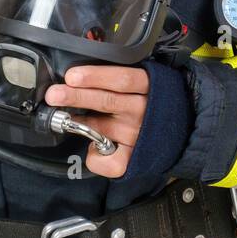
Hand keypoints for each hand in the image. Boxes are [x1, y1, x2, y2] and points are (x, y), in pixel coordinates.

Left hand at [45, 63, 148, 177]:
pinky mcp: (135, 157)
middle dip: (76, 97)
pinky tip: (92, 147)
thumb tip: (79, 76)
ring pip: (102, 129)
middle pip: (107, 101)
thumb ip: (120, 77)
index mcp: (149, 86)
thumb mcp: (145, 81)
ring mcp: (138, 134)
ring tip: (62, 117)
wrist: (182, 126)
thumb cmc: (153, 100)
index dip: (95, 77)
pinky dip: (95, 157)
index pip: (122, 79)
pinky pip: (109, 162)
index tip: (72, 76)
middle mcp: (144, 110)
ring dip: (78, 123)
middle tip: (54, 95)